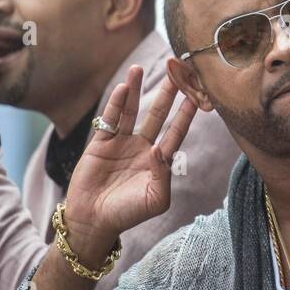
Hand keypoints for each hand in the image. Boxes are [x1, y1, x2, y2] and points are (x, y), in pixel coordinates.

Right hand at [61, 66, 198, 254]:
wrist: (93, 221)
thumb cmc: (127, 214)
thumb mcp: (155, 200)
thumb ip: (163, 175)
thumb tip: (161, 149)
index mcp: (158, 161)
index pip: (176, 132)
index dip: (185, 114)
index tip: (196, 94)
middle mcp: (142, 148)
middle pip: (157, 114)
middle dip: (165, 93)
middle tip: (174, 71)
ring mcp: (121, 143)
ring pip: (131, 111)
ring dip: (136, 90)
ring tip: (140, 68)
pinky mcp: (100, 143)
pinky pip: (110, 119)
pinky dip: (116, 104)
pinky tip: (124, 88)